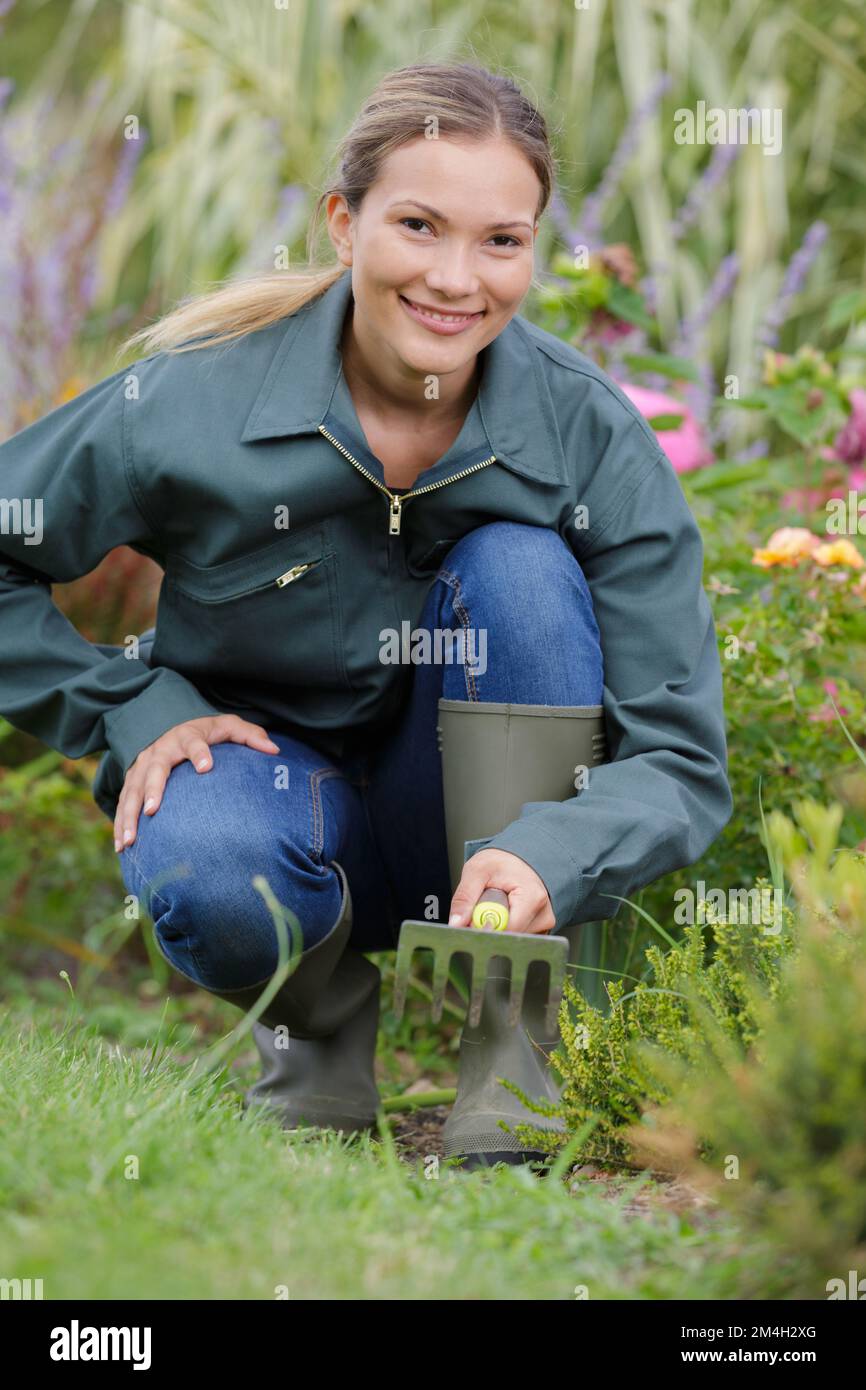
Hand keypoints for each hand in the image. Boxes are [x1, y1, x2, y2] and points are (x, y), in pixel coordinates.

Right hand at [114, 714, 278, 851]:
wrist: (171, 726)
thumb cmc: (207, 732)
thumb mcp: (229, 727)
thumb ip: (251, 736)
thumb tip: (274, 751)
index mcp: (187, 735)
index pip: (193, 742)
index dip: (199, 753)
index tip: (207, 768)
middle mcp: (161, 749)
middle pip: (155, 768)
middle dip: (152, 788)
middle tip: (153, 809)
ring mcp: (142, 765)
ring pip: (132, 789)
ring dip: (130, 815)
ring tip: (130, 841)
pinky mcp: (132, 780)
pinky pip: (123, 803)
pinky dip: (121, 823)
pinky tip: (123, 847)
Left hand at [447, 848, 555, 934]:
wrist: (517, 860)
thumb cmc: (501, 863)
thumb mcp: (476, 871)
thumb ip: (464, 897)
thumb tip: (456, 923)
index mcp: (532, 897)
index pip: (507, 930)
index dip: (485, 928)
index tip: (473, 919)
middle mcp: (543, 914)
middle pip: (509, 937)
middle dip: (490, 927)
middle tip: (483, 907)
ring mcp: (543, 924)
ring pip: (511, 939)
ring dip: (497, 927)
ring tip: (496, 906)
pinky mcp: (540, 929)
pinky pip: (517, 938)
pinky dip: (505, 929)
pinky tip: (504, 914)